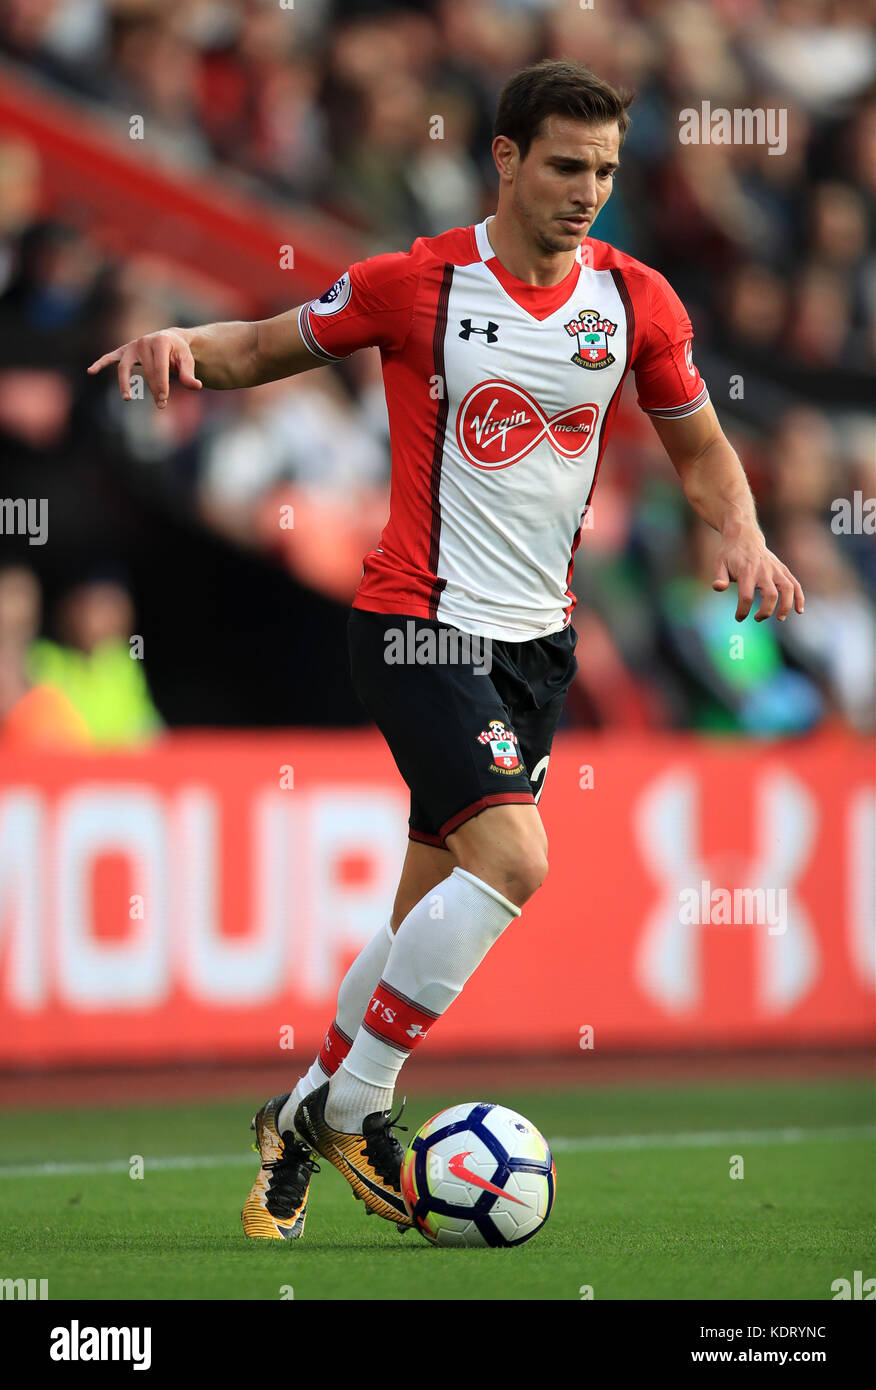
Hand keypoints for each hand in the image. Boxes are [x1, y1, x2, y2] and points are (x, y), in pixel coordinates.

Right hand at [87, 329, 201, 407]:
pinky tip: (91, 371)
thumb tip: (196, 386)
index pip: (159, 368)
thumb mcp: (187, 362)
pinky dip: (101, 363)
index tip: (164, 400)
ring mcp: (132, 346)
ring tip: (128, 398)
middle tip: (161, 404)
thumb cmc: (180, 353)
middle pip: (145, 371)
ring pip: (125, 367)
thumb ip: (189, 374)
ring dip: (125, 383)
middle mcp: (144, 341)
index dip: (162, 386)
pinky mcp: (124, 350)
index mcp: (160, 342)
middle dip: (153, 389)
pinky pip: (111, 357)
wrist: (171, 340)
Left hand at [712, 523, 804, 621]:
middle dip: (765, 611)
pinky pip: (795, 584)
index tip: (739, 618)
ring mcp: (775, 569)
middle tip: (757, 618)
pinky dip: (799, 597)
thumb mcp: (719, 563)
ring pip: (787, 589)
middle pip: (770, 595)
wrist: (744, 536)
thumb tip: (718, 588)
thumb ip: (719, 577)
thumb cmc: (730, 554)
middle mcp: (763, 570)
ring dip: (786, 606)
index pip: (746, 596)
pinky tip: (799, 610)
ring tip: (779, 618)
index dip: (743, 610)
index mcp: (746, 571)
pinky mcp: (783, 569)